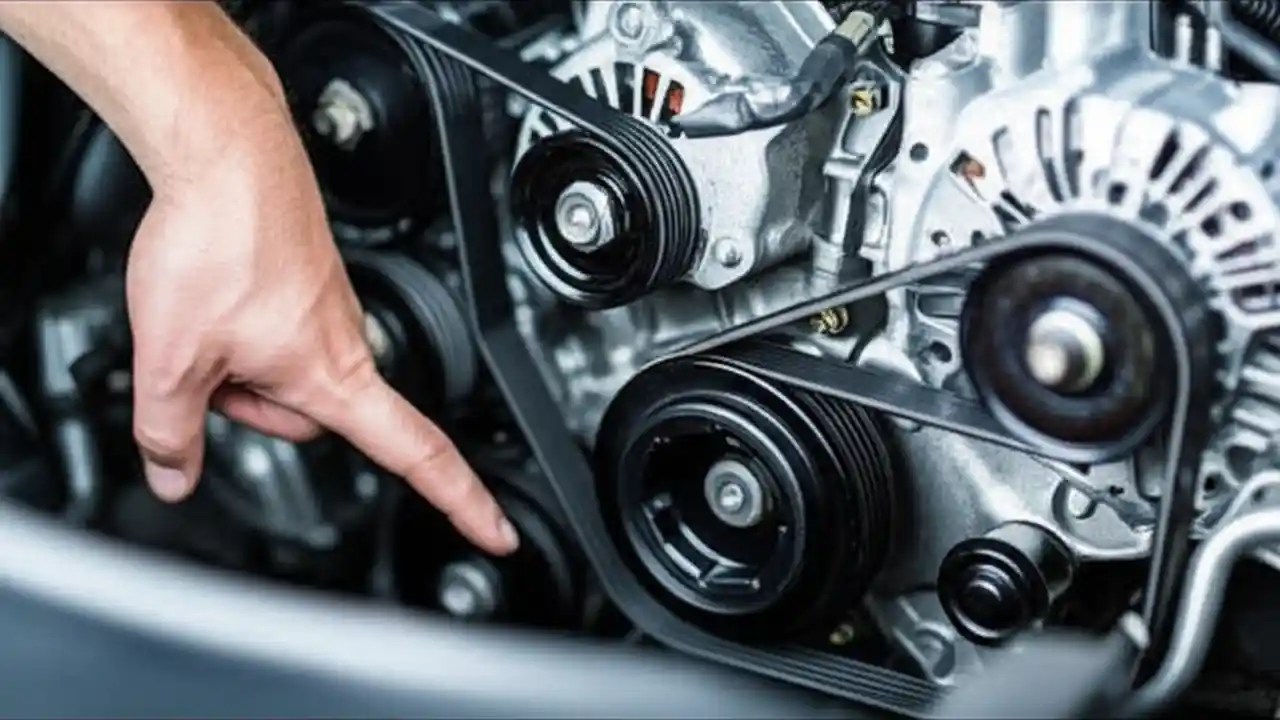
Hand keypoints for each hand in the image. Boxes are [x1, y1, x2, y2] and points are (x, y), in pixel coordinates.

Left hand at [125, 108, 518, 555]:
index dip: (462, 501)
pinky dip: (238, 332)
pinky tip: (211, 299)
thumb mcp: (170, 357)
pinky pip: (275, 335)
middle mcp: (345, 342)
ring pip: (283, 375)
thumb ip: (169, 433)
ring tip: (203, 321)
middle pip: (309, 418)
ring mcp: (327, 312)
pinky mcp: (304, 285)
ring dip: (240, 369)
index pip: (417, 454)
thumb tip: (172, 475)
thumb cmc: (221, 239)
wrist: (225, 156)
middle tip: (204, 368)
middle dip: (253, 410)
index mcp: (334, 373)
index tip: (496, 531)